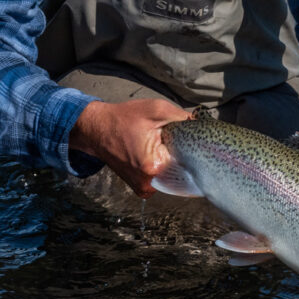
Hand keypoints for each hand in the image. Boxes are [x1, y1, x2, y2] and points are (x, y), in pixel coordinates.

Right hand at [69, 98, 190, 196]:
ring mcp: (143, 189)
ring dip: (174, 164)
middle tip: (176, 141)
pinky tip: (159, 155)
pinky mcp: (140, 189)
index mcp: (154, 166)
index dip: (194, 150)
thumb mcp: (156, 110)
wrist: (97, 129)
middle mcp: (148, 184)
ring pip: (172, 179)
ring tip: (165, 147)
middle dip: (183, 157)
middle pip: (181, 173)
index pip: (188, 163)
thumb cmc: (124, 118)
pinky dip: (164, 170)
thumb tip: (202, 125)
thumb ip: (182, 118)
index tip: (195, 141)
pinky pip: (161, 182)